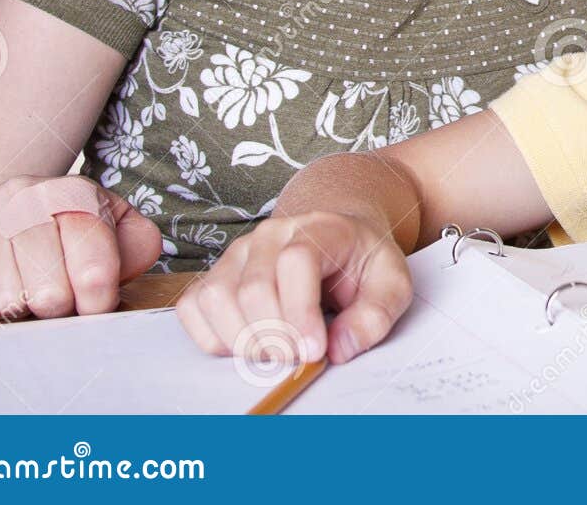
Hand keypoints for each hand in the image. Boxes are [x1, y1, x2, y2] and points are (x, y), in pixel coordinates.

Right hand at [0, 175, 161, 319]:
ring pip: (9, 298)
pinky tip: (2, 291)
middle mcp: (30, 194)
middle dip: (60, 305)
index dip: (97, 288)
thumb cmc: (67, 234)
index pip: (90, 244)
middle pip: (48, 284)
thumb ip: (135, 246)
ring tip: (30, 294)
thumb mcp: (112, 230)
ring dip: (24, 309)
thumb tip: (130, 264)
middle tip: (60, 301)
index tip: (97, 308)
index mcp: (78, 192)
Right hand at [175, 211, 413, 364]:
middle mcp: (270, 235)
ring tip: (278, 352)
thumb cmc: (361, 261)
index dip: (300, 313)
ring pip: (216, 300)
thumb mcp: (392, 282)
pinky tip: (248, 343)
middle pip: (253, 289)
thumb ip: (376, 315)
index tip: (315, 350)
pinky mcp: (216, 274)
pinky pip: (194, 308)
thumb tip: (339, 349)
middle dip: (276, 338)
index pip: (295, 262)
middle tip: (301, 358)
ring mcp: (238, 253)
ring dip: (244, 341)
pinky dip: (214, 338)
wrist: (336, 236)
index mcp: (319, 229)